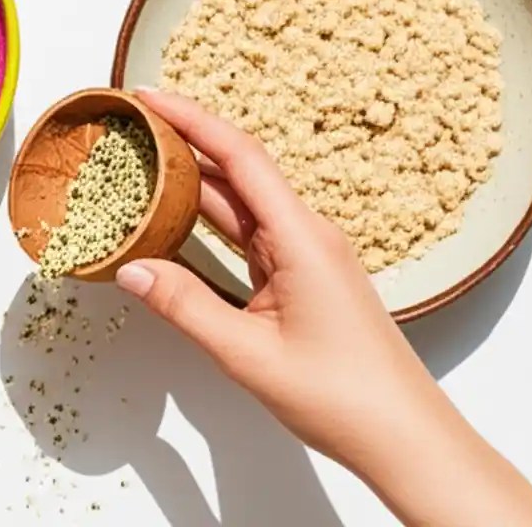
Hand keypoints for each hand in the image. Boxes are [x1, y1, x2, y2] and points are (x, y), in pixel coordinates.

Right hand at [118, 88, 531, 524]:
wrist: (401, 434)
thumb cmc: (340, 395)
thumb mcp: (247, 353)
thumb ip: (185, 306)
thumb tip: (130, 268)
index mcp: (301, 238)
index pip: (239, 157)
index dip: (192, 120)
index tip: (149, 97)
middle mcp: (306, 234)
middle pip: (237, 171)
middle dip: (183, 144)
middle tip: (132, 129)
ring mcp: (305, 254)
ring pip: (240, 204)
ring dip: (193, 183)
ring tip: (141, 165)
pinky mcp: (302, 276)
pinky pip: (248, 234)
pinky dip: (209, 221)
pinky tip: (176, 221)